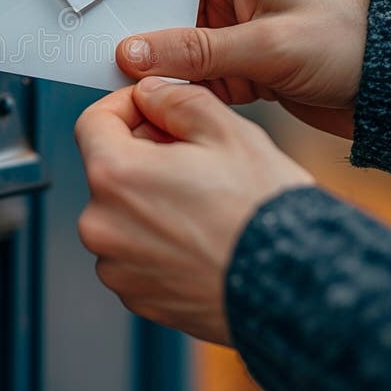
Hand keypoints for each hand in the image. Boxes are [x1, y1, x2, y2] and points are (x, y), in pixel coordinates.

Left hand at [74, 77, 312, 344]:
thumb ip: (175, 99)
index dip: (124, 107)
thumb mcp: (226, 130)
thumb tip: (150, 94)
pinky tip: (198, 236)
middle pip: (108, 168)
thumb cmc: (264, 214)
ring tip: (201, 202)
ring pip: (121, 211)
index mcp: (115, 176)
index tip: (150, 108)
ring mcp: (116, 266)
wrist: (298, 289)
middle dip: (143, 153)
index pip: (92, 123)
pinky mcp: (136, 295)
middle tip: (191, 156)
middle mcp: (102, 225)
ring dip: (149, 198)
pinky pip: (133, 251)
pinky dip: (155, 238)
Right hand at [116, 0, 368, 138]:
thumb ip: (195, 50)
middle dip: (138, 37)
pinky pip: (197, 75)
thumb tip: (130, 52)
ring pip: (176, 49)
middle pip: (163, 11)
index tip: (95, 9)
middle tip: (99, 56)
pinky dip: (184, 90)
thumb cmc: (344, 40)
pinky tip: (163, 104)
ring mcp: (232, 30)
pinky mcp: (240, 63)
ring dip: (160, 70)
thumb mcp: (266, 44)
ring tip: (124, 87)